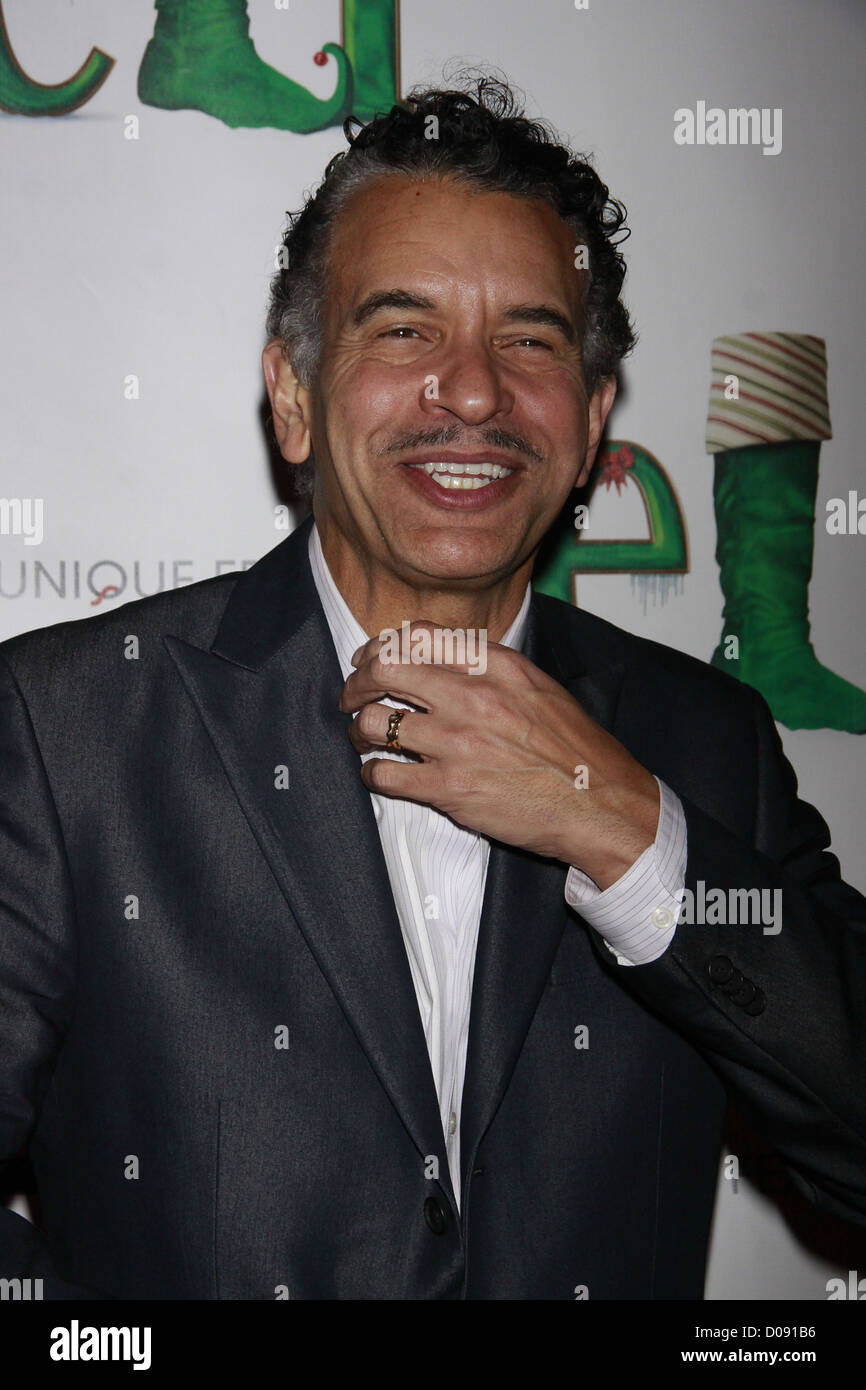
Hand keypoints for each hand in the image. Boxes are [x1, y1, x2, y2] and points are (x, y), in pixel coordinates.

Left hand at [339, 620, 658, 889]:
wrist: (600, 803)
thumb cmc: (575, 749)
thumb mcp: (538, 686)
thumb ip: (489, 666)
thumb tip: (438, 655)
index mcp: (497, 666)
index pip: (416, 636)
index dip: (380, 645)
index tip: (369, 658)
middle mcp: (474, 697)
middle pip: (384, 669)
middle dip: (356, 682)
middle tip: (351, 695)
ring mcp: (458, 744)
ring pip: (373, 723)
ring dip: (358, 730)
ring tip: (363, 738)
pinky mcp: (450, 789)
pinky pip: (383, 774)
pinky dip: (371, 774)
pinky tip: (379, 775)